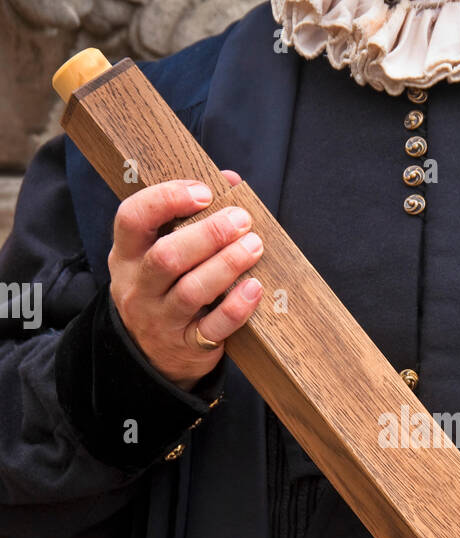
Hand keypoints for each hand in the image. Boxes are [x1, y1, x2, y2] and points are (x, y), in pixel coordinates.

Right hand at [108, 171, 262, 390]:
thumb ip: (189, 216)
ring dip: (227, 264)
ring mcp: (160, 320)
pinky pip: (213, 327)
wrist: (150, 356)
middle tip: (241, 219)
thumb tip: (232, 180)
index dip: (165, 199)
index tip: (203, 192)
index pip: (132, 218)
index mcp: (126, 256)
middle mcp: (138, 288)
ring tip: (254, 245)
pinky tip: (255, 288)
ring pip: (191, 291)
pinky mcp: (187, 346)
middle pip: (167, 257)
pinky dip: (237, 307)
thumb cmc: (163, 290)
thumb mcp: (158, 253)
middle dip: (208, 234)